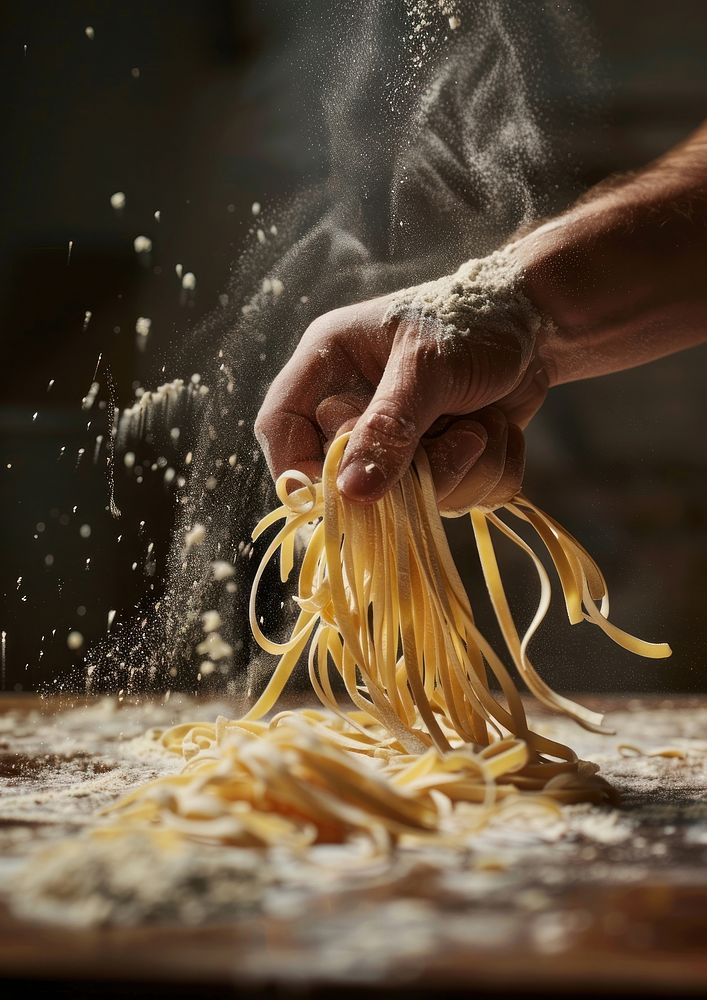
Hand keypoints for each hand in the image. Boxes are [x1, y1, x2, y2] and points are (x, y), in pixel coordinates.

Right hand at [255, 292, 548, 511]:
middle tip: (464, 435)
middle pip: (352, 481)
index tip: (342, 496)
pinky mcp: (441, 465)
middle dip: (419, 473)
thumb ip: (390, 425)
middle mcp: (355, 410)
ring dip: (467, 469)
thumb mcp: (428, 365)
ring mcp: (398, 445)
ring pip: (415, 501)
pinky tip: (499, 429)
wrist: (538, 321)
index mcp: (329, 369)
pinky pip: (462, 501)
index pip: (281, 427)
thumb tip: (350, 492)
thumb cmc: (473, 320)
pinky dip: (492, 472)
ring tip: (486, 421)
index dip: (298, 470)